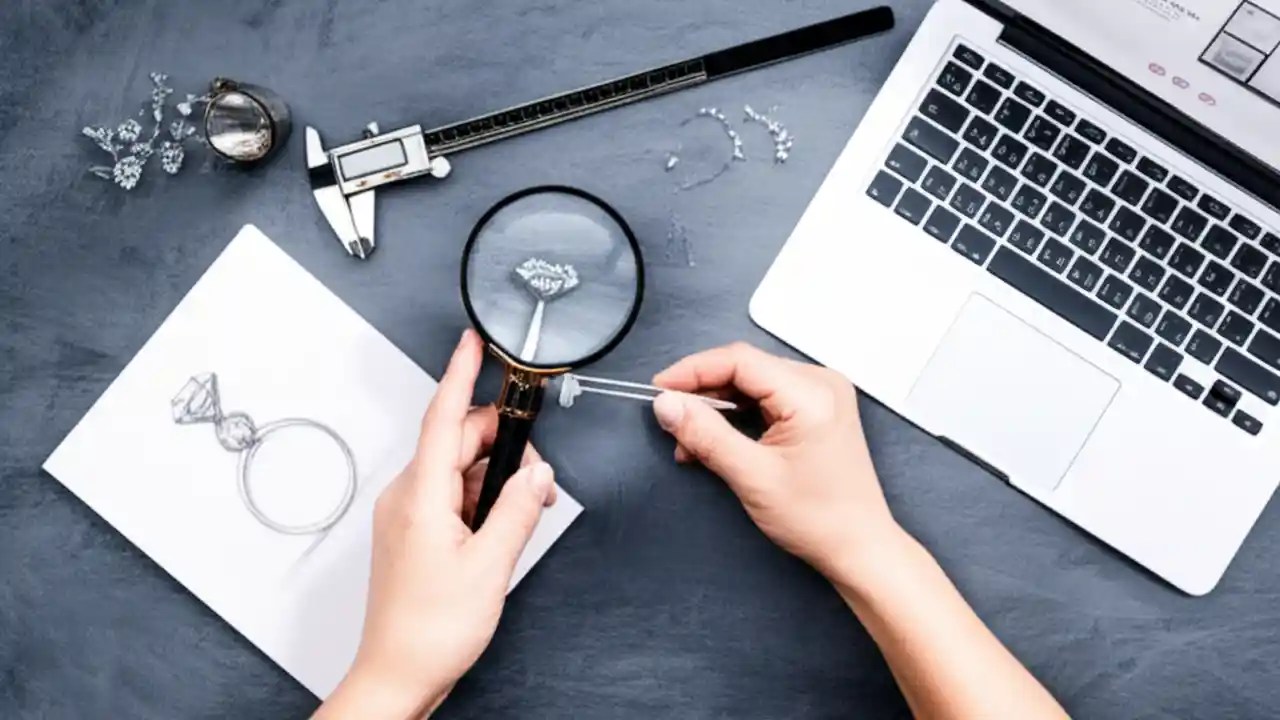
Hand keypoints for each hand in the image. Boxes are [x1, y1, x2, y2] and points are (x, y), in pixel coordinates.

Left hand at [316, 330, 556, 719]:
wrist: (397, 675)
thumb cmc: (431, 630)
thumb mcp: (490, 566)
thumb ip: (518, 510)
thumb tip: (537, 475)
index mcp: (421, 496)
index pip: (444, 418)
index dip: (461, 374)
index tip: (474, 342)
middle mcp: (407, 497)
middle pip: (459, 442)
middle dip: (502, 446)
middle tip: (537, 477)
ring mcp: (407, 515)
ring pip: (458, 470)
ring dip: (494, 479)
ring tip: (519, 517)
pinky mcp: (413, 532)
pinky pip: (451, 495)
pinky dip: (480, 500)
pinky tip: (498, 529)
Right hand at [652, 342, 901, 589]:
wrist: (859, 547)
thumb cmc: (820, 518)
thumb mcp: (752, 476)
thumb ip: (706, 435)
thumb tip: (668, 405)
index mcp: (812, 393)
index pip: (739, 360)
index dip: (692, 371)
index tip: (660, 390)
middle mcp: (821, 383)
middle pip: (744, 368)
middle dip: (702, 392)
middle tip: (670, 418)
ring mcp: (821, 395)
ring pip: (751, 383)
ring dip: (717, 407)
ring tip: (690, 440)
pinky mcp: (816, 410)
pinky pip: (765, 398)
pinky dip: (736, 415)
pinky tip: (715, 440)